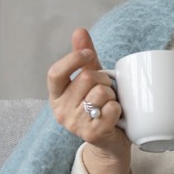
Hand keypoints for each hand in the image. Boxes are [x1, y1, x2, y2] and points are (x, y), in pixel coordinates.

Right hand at [47, 28, 131, 173]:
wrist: (110, 142)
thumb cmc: (100, 106)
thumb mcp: (91, 80)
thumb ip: (84, 57)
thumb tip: (79, 30)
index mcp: (56, 95)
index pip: (55, 72)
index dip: (73, 59)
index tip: (88, 54)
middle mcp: (60, 111)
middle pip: (87, 79)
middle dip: (104, 80)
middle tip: (108, 90)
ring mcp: (74, 125)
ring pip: (101, 93)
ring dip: (113, 95)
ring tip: (110, 104)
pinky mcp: (91, 134)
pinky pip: (111, 109)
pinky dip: (119, 109)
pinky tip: (115, 117)